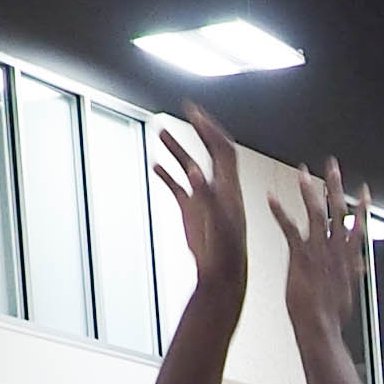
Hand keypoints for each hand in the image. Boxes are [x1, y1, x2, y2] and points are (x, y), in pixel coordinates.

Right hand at [153, 106, 248, 296]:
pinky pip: (177, 186)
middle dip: (198, 129)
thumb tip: (195, 171)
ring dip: (176, 148)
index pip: (222, 148)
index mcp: (228, 186)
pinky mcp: (192, 211)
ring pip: (189, 165)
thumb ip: (207, 195)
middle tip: (186, 109)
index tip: (195, 113)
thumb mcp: (217, 221)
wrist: (221, 275)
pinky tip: (155, 164)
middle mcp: (217, 188)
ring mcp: (203, 198)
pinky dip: (167, 174)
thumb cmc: (225, 251)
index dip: (210, 129)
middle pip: (209, 150)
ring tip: (161, 130)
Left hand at [268, 158, 369, 346]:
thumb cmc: (331, 318)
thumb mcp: (348, 294)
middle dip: (336, 187)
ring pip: (316, 214)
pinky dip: (280, 212)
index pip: (358, 226)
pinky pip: (290, 229)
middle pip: (338, 212)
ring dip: (309, 191)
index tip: (364, 190)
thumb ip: (352, 275)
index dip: (362, 207)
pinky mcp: (301, 257)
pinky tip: (272, 198)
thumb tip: (360, 269)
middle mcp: (335, 251)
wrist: (321, 330)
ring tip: (303, 173)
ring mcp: (318, 252)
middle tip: (333, 166)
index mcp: (347, 259)